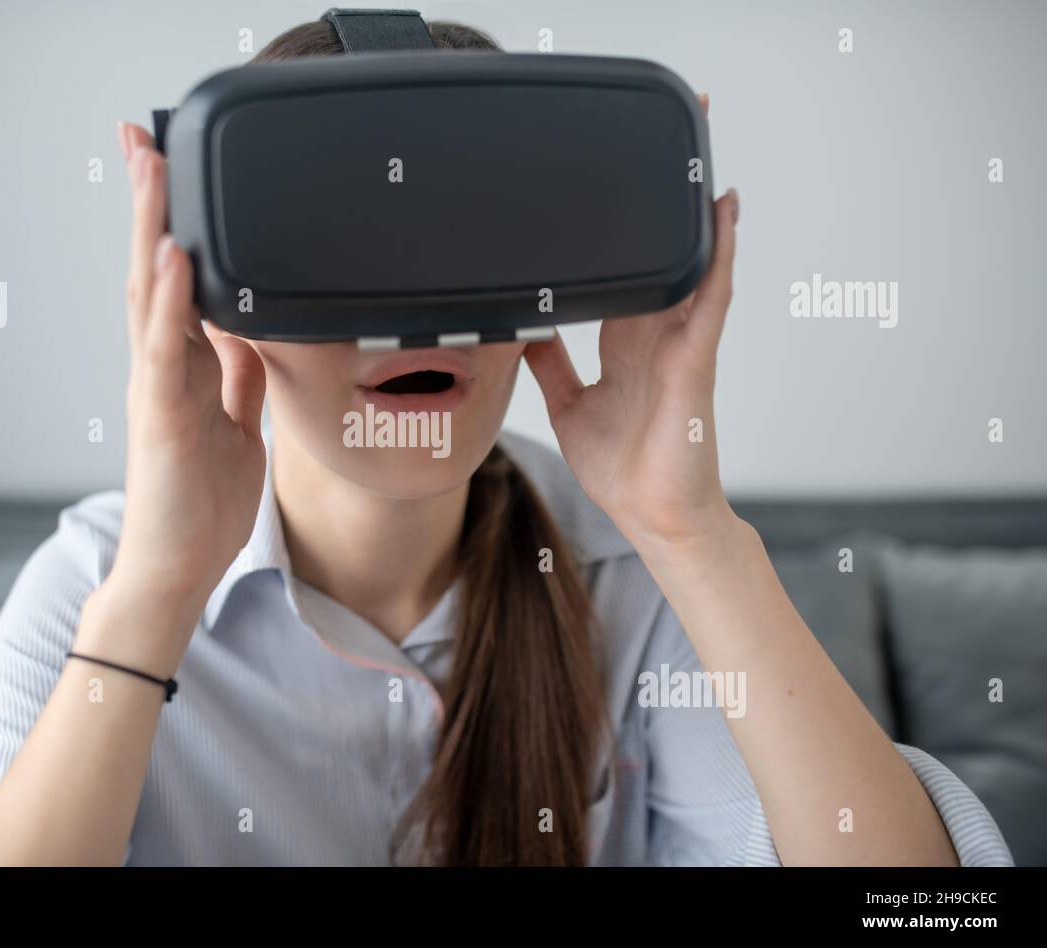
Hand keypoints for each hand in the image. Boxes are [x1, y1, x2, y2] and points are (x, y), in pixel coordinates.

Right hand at [104, 122, 266, 621]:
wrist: (178, 568)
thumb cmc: (201, 502)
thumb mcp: (235, 423)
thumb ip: (238, 375)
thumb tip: (252, 330)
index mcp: (181, 366)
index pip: (175, 279)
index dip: (172, 222)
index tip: (170, 169)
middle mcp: (161, 367)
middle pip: (153, 268)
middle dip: (149, 202)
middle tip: (141, 136)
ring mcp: (156, 388)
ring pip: (150, 294)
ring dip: (152, 228)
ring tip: (152, 166)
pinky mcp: (162, 417)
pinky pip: (165, 349)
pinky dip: (172, 300)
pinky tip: (178, 255)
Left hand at [525, 95, 739, 556]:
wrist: (654, 518)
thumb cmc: (623, 469)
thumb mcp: (569, 405)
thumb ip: (551, 363)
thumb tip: (523, 326)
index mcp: (625, 342)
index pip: (621, 269)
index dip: (616, 228)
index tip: (601, 185)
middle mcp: (656, 333)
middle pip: (661, 250)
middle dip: (662, 198)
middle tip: (658, 133)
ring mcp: (680, 342)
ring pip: (690, 260)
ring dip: (695, 206)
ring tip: (694, 146)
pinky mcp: (695, 359)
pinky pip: (710, 297)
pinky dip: (717, 254)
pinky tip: (721, 211)